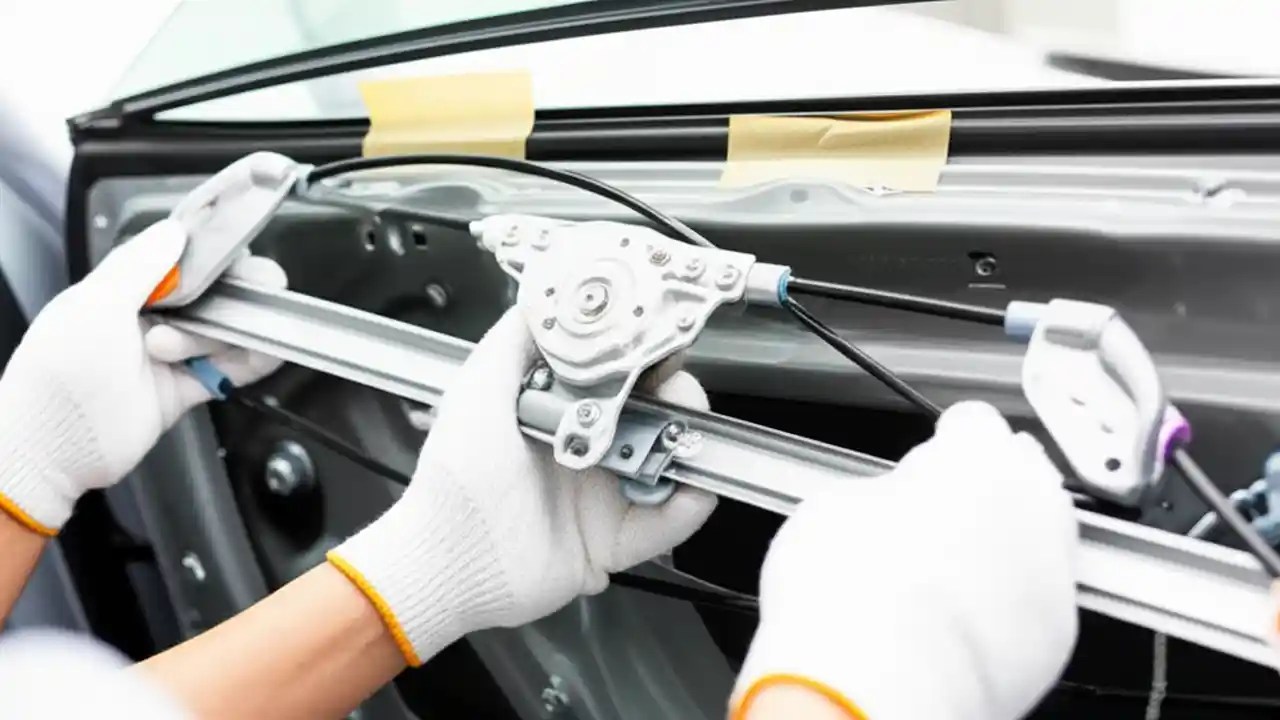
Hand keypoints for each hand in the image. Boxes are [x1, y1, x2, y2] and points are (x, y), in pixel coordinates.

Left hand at [0, 219, 285, 534]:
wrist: (56, 446)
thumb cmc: (61, 372)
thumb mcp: (96, 304)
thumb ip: (138, 265)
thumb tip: (174, 229)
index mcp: (120, 292)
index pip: (176, 262)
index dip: (208, 256)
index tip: (234, 254)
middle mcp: (147, 321)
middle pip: (208, 297)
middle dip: (231, 293)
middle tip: (253, 291)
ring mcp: (167, 357)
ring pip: (220, 332)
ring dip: (222, 334)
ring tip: (189, 350)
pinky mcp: (183, 390)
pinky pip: (226, 371)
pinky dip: (247, 361)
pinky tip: (263, 351)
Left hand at [327, 309, 717, 665]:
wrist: (449, 554)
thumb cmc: (455, 475)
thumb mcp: (478, 388)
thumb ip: (516, 339)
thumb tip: (547, 296)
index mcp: (562, 411)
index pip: (625, 374)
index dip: (650, 357)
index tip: (665, 345)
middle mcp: (589, 449)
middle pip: (661, 414)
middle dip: (679, 399)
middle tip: (673, 397)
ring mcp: (605, 496)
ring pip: (672, 464)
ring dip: (689, 447)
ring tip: (682, 441)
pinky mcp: (615, 542)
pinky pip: (667, 523)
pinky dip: (688, 506)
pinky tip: (690, 489)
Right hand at [733, 402, 1078, 719]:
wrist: (876, 684)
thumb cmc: (846, 591)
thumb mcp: (832, 507)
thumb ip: (881, 492)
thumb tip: (888, 506)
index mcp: (976, 456)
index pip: (975, 422)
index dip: (946, 440)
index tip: (930, 458)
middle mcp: (1030, 504)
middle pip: (1024, 473)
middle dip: (989, 487)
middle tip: (940, 515)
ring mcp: (1052, 572)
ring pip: (1042, 537)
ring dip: (1009, 542)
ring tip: (956, 569)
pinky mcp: (1058, 636)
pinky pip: (1042, 600)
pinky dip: (1014, 602)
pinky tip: (970, 617)